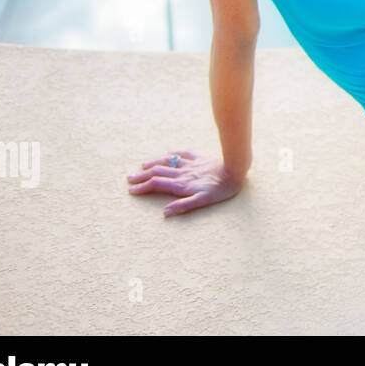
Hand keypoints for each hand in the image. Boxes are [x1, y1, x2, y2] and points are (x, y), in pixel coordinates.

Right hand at [127, 150, 243, 216]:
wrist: (235, 169)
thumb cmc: (221, 189)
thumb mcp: (203, 201)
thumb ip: (183, 206)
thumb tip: (164, 213)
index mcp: (182, 184)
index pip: (157, 185)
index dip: (143, 187)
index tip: (131, 190)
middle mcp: (183, 173)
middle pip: (158, 172)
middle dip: (142, 176)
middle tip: (129, 178)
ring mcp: (191, 164)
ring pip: (168, 162)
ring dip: (153, 163)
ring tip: (142, 166)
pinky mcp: (200, 157)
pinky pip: (184, 153)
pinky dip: (174, 153)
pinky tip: (169, 153)